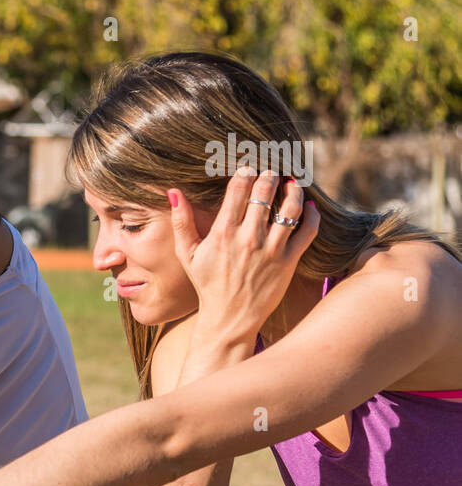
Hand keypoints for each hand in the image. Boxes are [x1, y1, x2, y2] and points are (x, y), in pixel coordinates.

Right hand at [170, 167, 318, 341]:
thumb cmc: (207, 284)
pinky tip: (307, 207)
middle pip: (264, 194)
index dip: (245, 174)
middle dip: (269, 177)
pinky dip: (311, 215)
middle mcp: (248, 238)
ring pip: (289, 208)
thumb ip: (181, 221)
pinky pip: (307, 231)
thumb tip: (173, 191)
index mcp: (222, 234)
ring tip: (292, 183)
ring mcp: (271, 250)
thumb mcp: (186, 254)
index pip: (238, 191)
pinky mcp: (289, 261)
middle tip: (272, 171)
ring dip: (293, 190)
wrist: (229, 318)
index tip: (248, 167)